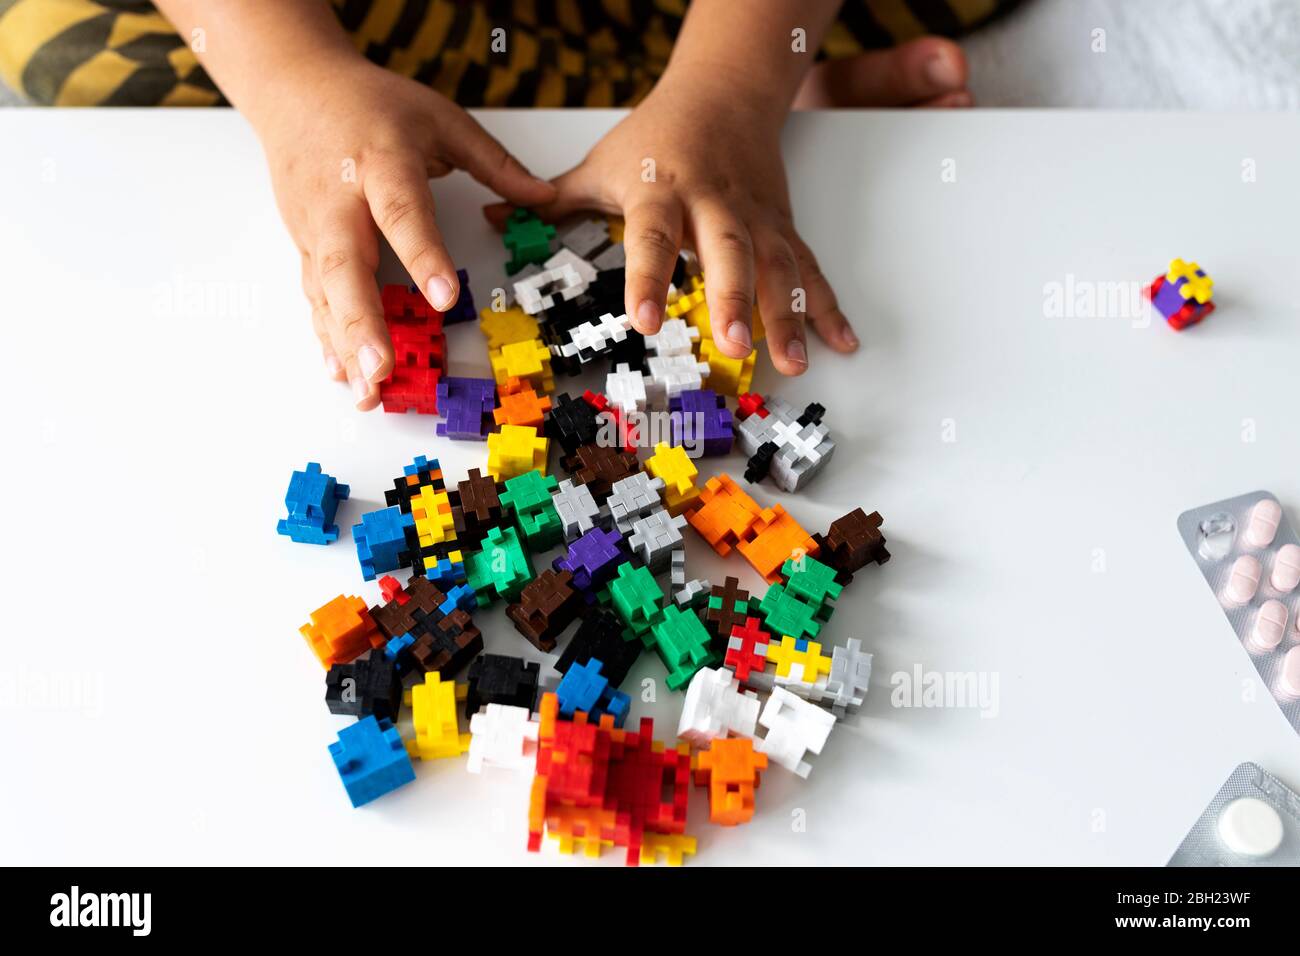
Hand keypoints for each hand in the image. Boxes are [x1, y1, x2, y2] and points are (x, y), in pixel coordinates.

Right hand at [254, 55, 554, 407]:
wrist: (294, 86)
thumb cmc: (370, 104)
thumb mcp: (440, 119)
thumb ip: (494, 163)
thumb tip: (545, 196)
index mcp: (382, 164)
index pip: (402, 214)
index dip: (422, 256)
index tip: (444, 298)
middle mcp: (341, 201)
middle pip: (347, 267)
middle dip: (363, 323)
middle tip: (382, 369)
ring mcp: (316, 228)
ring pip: (326, 293)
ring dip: (344, 346)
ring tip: (367, 392)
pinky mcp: (304, 245)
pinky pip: (316, 297)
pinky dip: (327, 337)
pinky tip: (342, 373)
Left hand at [486, 66, 856, 375]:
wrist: (723, 94)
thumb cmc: (656, 136)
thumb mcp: (603, 164)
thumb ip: (553, 200)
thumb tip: (493, 218)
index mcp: (661, 191)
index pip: (652, 237)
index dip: (648, 278)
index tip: (644, 320)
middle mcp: (713, 205)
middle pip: (728, 252)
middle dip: (733, 299)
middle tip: (733, 345)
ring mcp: (755, 217)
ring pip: (777, 266)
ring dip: (788, 315)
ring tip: (793, 363)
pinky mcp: (783, 227)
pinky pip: (809, 269)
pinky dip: (827, 307)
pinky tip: (840, 341)